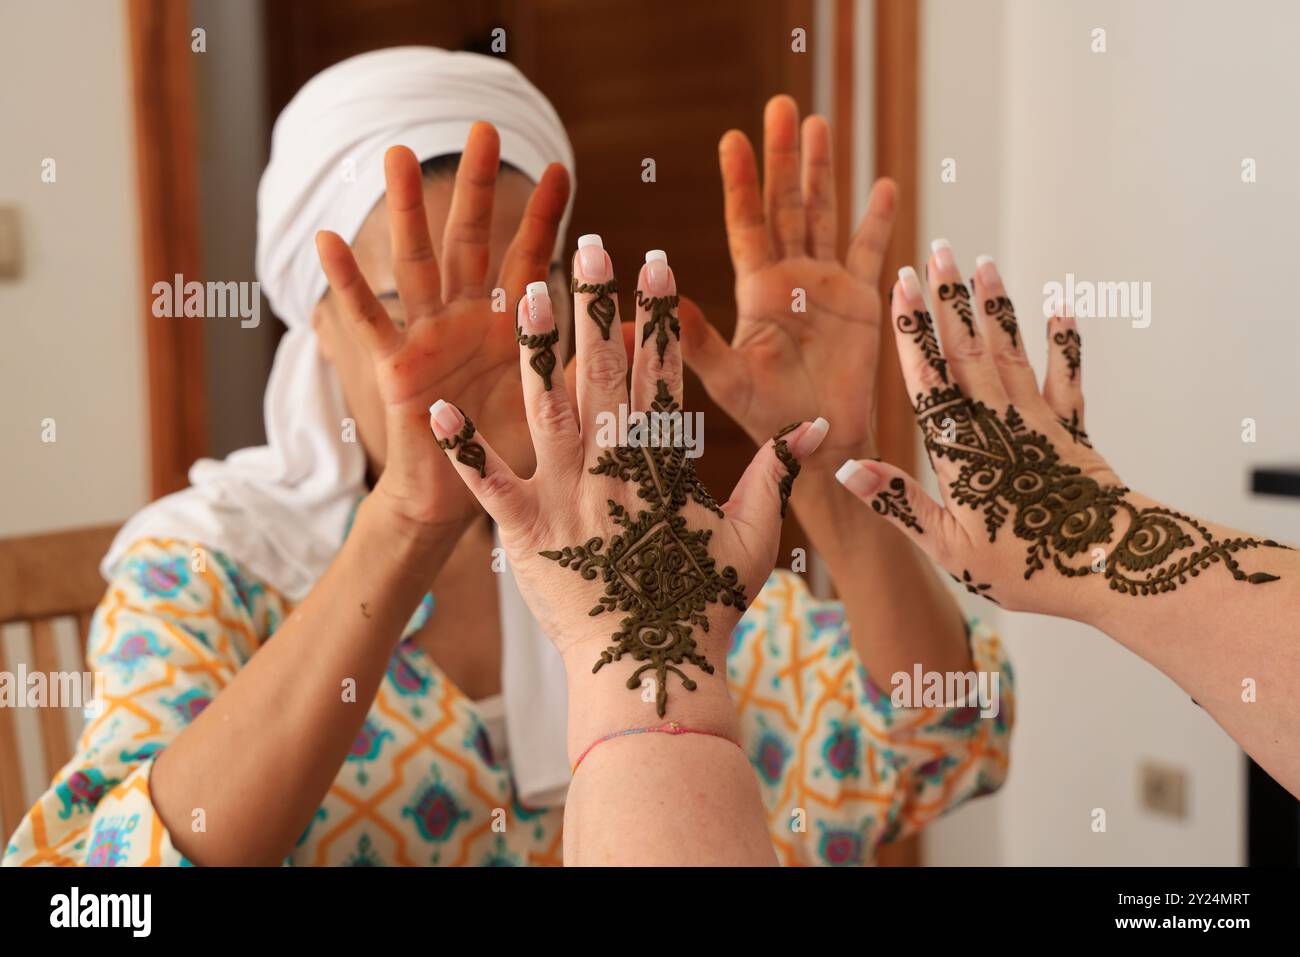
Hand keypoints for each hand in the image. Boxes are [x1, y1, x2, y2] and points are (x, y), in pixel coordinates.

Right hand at [315, 124, 569, 533]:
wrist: (464, 501)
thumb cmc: (515, 451)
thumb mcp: (561, 403)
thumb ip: (592, 365)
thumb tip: (643, 330)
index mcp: (512, 325)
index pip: (529, 257)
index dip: (544, 217)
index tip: (564, 169)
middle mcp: (468, 319)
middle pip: (470, 241)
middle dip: (478, 187)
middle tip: (484, 128)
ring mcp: (427, 336)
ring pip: (417, 263)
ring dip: (407, 211)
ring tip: (397, 153)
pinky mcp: (394, 365)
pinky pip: (369, 319)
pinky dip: (349, 283)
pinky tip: (328, 240)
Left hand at [428, 242, 828, 717]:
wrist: (652, 670)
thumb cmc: (704, 608)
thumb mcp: (754, 539)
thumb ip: (778, 476)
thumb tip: (816, 428)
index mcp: (661, 463)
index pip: (661, 373)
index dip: (658, 315)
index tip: (655, 262)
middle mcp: (611, 467)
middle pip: (602, 371)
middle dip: (598, 304)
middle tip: (589, 246)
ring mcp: (566, 497)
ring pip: (547, 409)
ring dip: (535, 348)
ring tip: (522, 291)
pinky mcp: (525, 533)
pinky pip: (488, 484)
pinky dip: (462, 448)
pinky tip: (436, 408)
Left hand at [678, 95, 896, 470]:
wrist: (819, 447)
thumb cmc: (767, 419)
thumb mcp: (726, 378)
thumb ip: (697, 341)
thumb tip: (661, 298)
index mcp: (756, 291)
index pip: (746, 223)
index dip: (741, 181)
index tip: (733, 138)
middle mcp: (790, 279)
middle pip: (785, 205)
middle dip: (784, 157)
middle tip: (781, 106)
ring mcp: (828, 287)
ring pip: (824, 215)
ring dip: (823, 172)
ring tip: (821, 123)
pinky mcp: (863, 303)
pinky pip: (872, 252)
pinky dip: (880, 220)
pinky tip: (884, 184)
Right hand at [835, 246, 1286, 617]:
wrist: (1108, 566)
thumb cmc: (1025, 566)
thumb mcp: (948, 547)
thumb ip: (899, 502)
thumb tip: (847, 470)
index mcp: (959, 450)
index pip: (928, 379)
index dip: (912, 332)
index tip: (900, 287)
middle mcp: (997, 423)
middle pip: (967, 351)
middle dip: (949, 300)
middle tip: (938, 252)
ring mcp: (1037, 422)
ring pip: (1010, 353)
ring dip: (996, 308)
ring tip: (984, 264)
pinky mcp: (1072, 432)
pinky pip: (1067, 378)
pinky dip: (1065, 343)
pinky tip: (1062, 309)